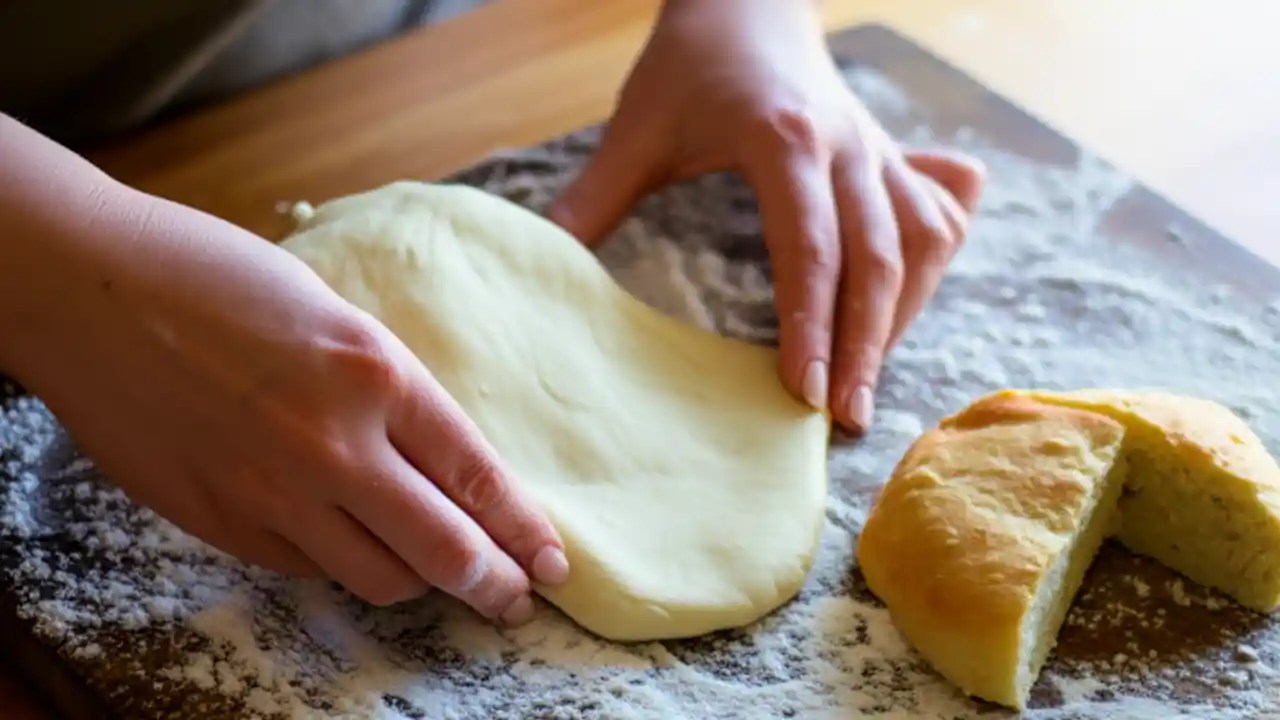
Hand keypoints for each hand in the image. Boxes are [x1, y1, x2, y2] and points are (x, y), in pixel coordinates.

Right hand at [1, 118, 567, 622]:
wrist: (92, 291)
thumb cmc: (216, 279)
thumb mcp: (334, 314)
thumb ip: (388, 390)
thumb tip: (436, 460)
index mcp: (377, 373)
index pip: (477, 476)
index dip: (523, 529)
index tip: (550, 560)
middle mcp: (334, 445)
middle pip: (442, 548)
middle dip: (494, 584)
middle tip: (516, 599)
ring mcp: (274, 493)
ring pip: (379, 576)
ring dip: (423, 585)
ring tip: (444, 580)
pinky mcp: (224, 523)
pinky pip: (310, 567)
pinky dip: (345, 564)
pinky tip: (357, 548)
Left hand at [549, 0, 983, 432]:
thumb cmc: (688, 64)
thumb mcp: (634, 128)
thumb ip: (591, 200)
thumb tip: (540, 270)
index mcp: (783, 139)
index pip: (810, 248)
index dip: (811, 325)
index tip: (802, 395)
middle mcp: (846, 145)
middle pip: (877, 258)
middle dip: (866, 345)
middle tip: (847, 418)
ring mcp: (878, 149)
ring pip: (920, 241)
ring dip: (902, 314)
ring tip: (867, 380)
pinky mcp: (893, 155)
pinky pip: (938, 215)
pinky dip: (930, 267)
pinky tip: (905, 306)